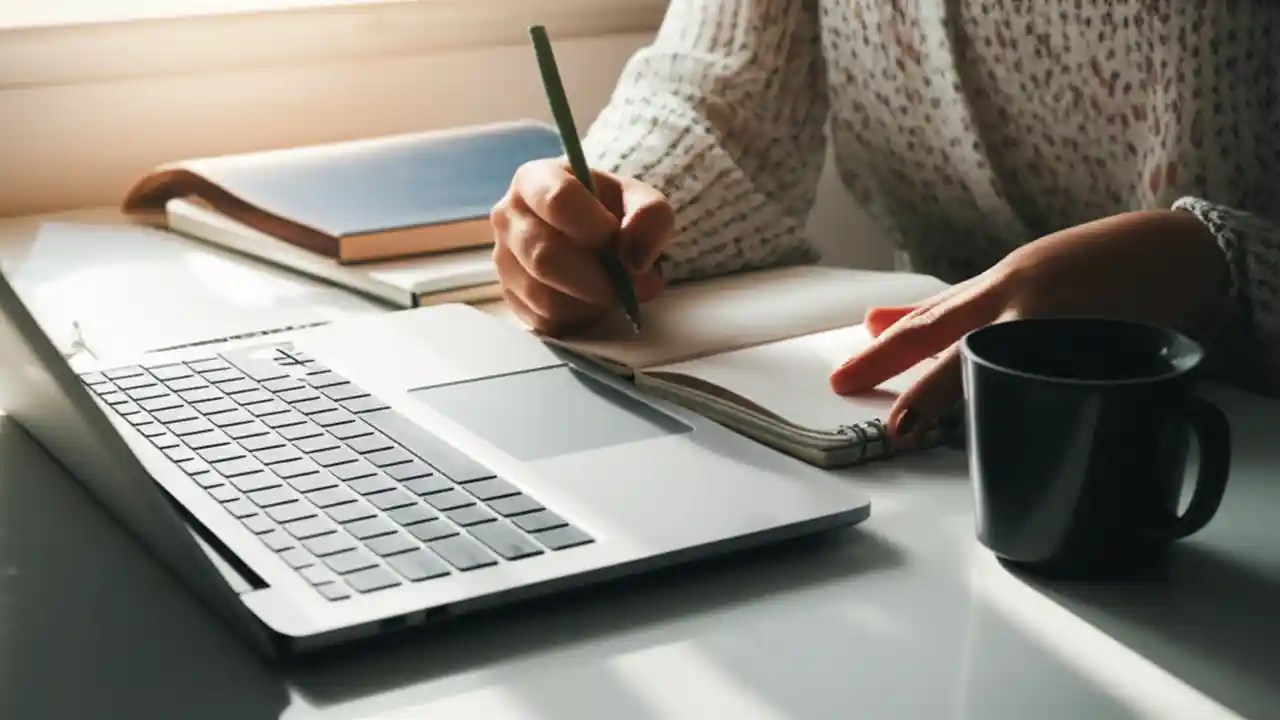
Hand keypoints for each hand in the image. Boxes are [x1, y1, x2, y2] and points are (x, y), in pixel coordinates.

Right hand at [490, 158, 673, 334]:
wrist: (590, 234)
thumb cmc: (611, 211)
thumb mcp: (640, 200)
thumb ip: (650, 216)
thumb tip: (634, 260)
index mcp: (534, 179)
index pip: (556, 200)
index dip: (594, 226)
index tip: (618, 241)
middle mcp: (508, 218)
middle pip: (545, 256)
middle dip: (598, 279)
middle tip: (633, 285)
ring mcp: (503, 262)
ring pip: (544, 296)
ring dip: (592, 301)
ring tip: (617, 291)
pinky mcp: (511, 300)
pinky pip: (546, 320)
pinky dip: (581, 318)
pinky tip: (596, 300)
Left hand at [829, 210, 1228, 439]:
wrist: (1179, 253)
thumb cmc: (1086, 270)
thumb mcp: (1009, 281)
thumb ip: (942, 307)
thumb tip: (872, 321)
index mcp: (995, 285)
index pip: (926, 320)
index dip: (880, 351)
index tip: (840, 380)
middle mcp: (1018, 295)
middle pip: (946, 331)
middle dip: (899, 366)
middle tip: (862, 397)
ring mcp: (1059, 316)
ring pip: (994, 353)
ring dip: (951, 390)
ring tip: (912, 423)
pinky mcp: (1101, 338)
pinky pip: (1055, 371)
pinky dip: (1025, 394)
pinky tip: (1003, 417)